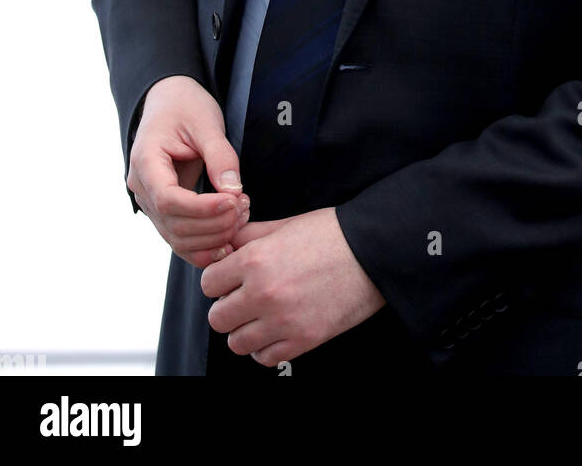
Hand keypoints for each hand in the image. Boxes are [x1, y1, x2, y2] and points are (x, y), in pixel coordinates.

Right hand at [127, 75, 249, 267]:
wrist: (170, 102)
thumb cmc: (185, 106)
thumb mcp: (206, 122)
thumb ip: (220, 155)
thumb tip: (233, 191)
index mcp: (145, 161)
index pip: (168, 199)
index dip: (201, 208)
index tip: (233, 202)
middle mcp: (141, 187)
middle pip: (173, 225)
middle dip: (213, 224)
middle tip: (245, 207)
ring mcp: (150, 202)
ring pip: (177, 238)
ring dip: (212, 237)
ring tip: (242, 215)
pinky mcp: (165, 210)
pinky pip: (180, 238)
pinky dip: (204, 246)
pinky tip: (228, 239)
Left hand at [200, 207, 385, 366]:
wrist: (373, 251)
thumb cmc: (331, 233)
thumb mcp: (285, 223)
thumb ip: (250, 235)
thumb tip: (226, 247)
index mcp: (255, 259)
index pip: (208, 284)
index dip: (219, 280)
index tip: (230, 280)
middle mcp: (263, 293)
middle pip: (217, 318)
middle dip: (228, 307)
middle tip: (244, 299)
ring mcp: (282, 321)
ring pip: (236, 343)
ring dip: (244, 331)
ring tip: (260, 317)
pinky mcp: (302, 341)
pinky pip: (264, 358)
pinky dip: (265, 348)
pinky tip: (276, 331)